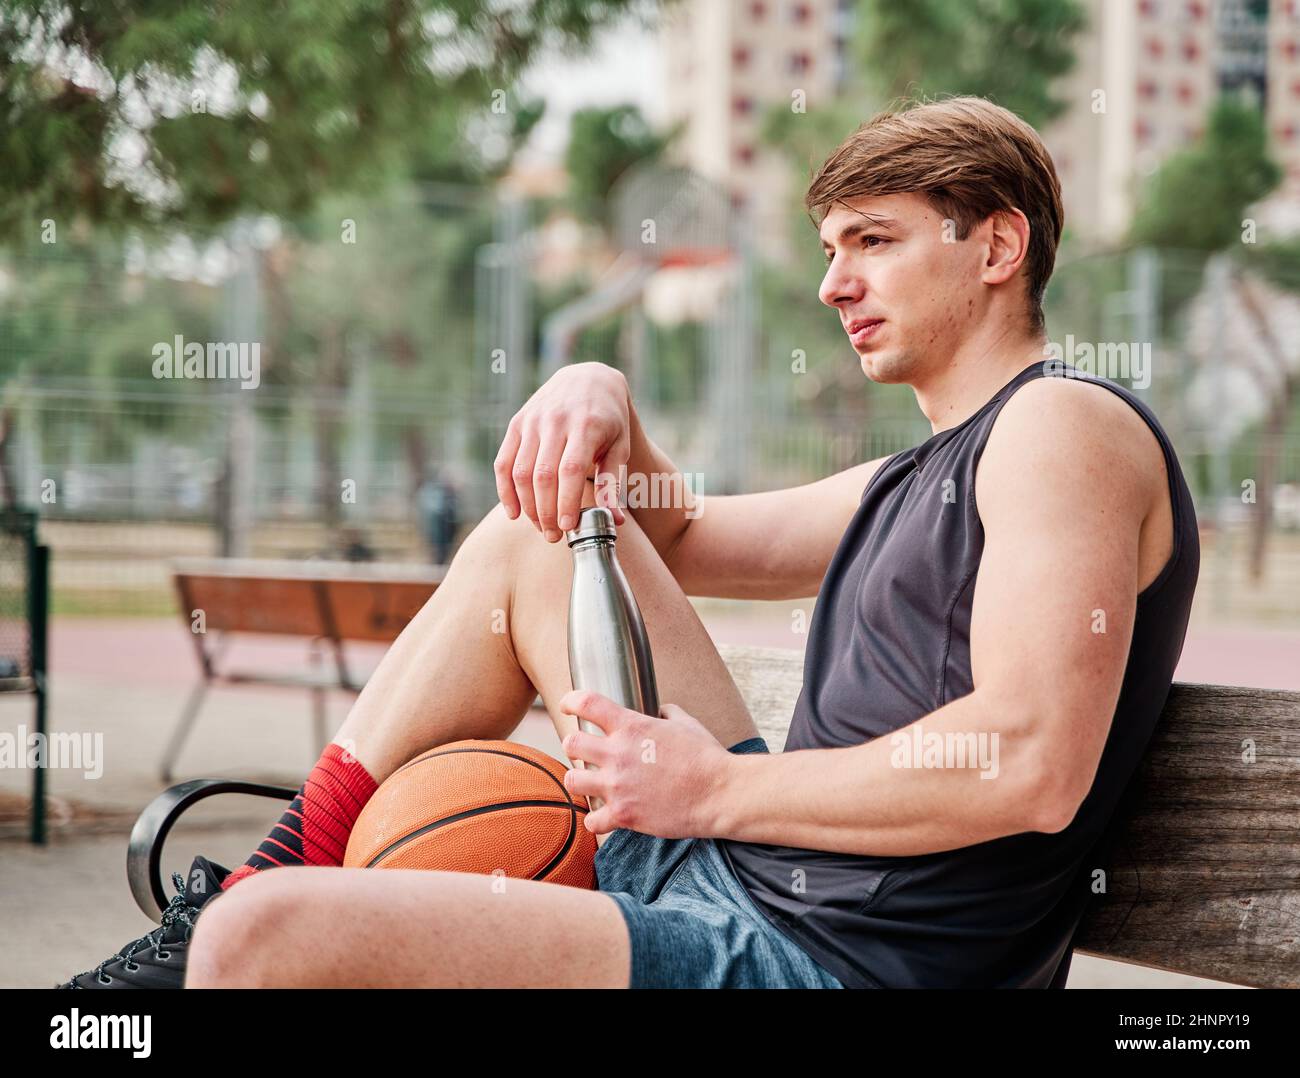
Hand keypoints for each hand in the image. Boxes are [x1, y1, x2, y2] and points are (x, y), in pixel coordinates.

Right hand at [493, 362, 629, 540]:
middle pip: (543, 475)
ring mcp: (532, 421)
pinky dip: (505, 490)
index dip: (566, 501)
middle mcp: (556, 421)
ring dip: (527, 506)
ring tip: (540, 527)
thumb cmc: (609, 419)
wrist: (588, 379)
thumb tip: (615, 521)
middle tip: (553, 536)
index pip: (571, 470)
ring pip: (521, 472)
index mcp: (586, 426)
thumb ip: (613, 482)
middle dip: (546, 511)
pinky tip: (514, 512)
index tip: (567, 527)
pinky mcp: (517, 424)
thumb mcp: (619, 446)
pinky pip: (504, 462)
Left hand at [558, 690, 733, 838]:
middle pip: (571, 743)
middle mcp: (618, 753)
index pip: (587, 703)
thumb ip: (667, 712)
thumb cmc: (706, 757)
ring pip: (572, 781)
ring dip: (580, 781)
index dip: (572, 701)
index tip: (569, 705)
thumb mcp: (687, 723)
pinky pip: (592, 820)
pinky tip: (606, 816)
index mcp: (632, 726)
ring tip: (591, 784)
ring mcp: (617, 786)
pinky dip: (597, 820)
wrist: (719, 793)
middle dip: (575, 746)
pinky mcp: (624, 815)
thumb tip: (660, 709)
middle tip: (586, 753)